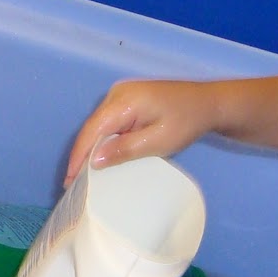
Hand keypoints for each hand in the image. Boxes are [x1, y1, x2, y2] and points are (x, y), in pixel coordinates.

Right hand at [65, 79, 217, 182]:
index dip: (79, 155)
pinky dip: (103, 139)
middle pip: (92, 126)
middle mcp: (118, 93)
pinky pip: (108, 121)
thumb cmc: (187, 122)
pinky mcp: (127, 98)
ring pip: (99, 124)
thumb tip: (94, 160)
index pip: (93, 129)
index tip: (69, 180)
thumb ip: (125, 149)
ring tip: (82, 174)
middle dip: (81, 154)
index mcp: (125, 101)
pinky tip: (100, 155)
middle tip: (73, 183)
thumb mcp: (158, 141)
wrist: (208, 103)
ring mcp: (122, 94)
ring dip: (91, 147)